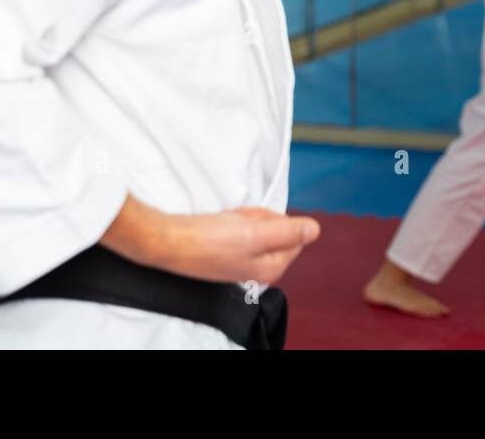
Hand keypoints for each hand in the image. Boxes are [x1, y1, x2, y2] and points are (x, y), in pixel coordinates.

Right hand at [164, 207, 319, 284]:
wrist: (168, 240)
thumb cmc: (208, 240)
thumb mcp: (255, 233)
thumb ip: (288, 232)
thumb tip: (315, 230)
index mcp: (271, 268)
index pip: (296, 236)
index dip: (277, 220)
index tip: (257, 222)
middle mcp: (259, 267)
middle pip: (277, 228)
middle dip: (259, 217)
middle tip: (238, 221)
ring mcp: (242, 258)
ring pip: (258, 224)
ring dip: (243, 217)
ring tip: (224, 221)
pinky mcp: (227, 249)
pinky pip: (240, 225)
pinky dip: (231, 219)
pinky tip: (217, 222)